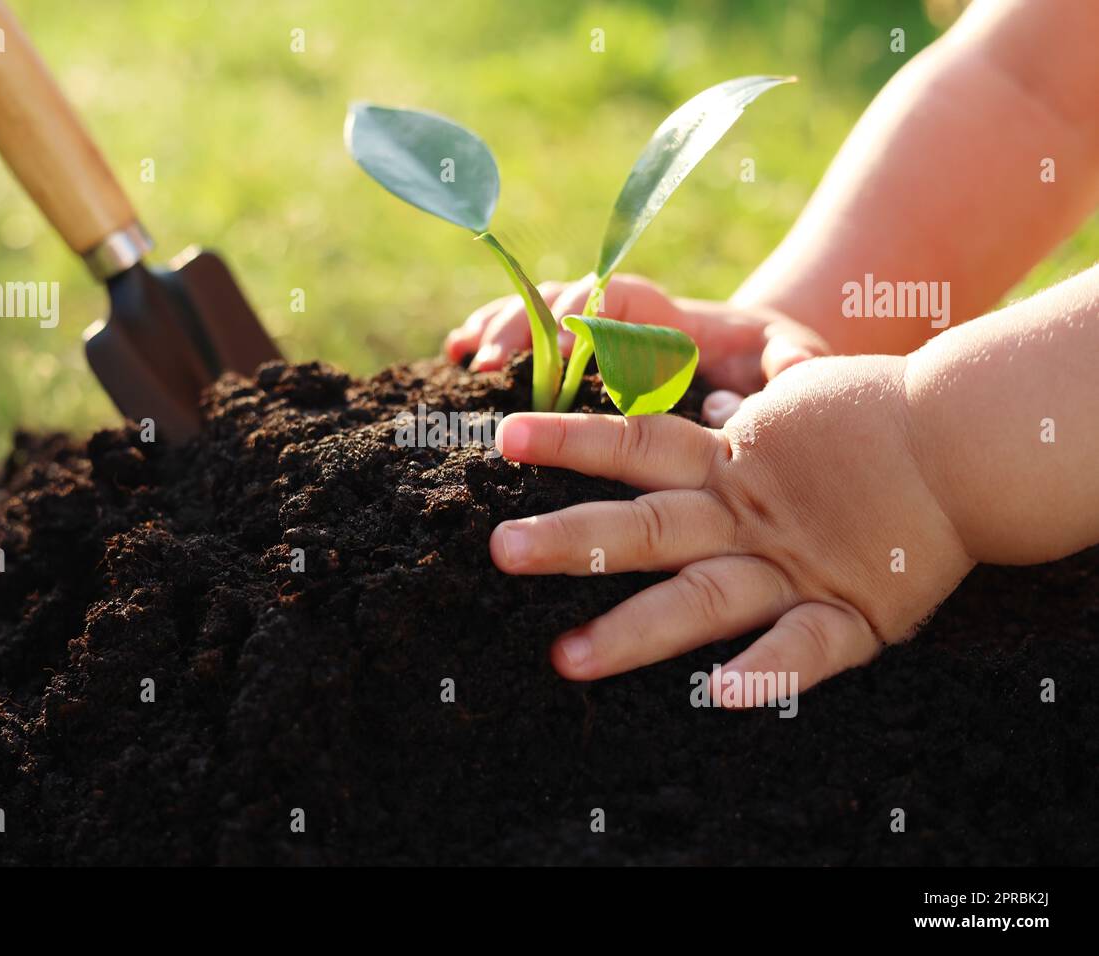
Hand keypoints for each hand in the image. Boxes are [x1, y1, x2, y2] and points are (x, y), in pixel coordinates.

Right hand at [444, 273, 829, 424]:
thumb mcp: (800, 358)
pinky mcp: (586, 360)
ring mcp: (602, 336)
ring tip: (458, 357)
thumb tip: (779, 377)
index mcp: (676, 317)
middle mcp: (629, 319)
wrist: (764, 359)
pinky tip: (454, 355)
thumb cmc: (782, 363)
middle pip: (566, 305)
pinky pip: (530, 343)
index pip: (624, 301)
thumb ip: (796, 361)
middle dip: (523, 328)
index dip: (587, 317)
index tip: (556, 348)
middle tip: (484, 366)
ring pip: (538, 318)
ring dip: (497, 330)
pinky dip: (493, 340)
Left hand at [488, 354, 974, 703]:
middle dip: (575, 539)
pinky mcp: (852, 611)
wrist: (962, 441)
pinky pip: (808, 649)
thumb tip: (674, 395)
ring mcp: (794, 565)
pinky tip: (724, 696)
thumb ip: (721, 419)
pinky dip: (770, 672)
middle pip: (647, 526)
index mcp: (729, 465)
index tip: (504, 438)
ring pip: (704, 598)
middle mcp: (745, 516)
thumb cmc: (865, 423)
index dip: (573, 438)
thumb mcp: (780, 412)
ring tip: (568, 661)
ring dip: (636, 629)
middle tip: (499, 551)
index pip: (636, 443)